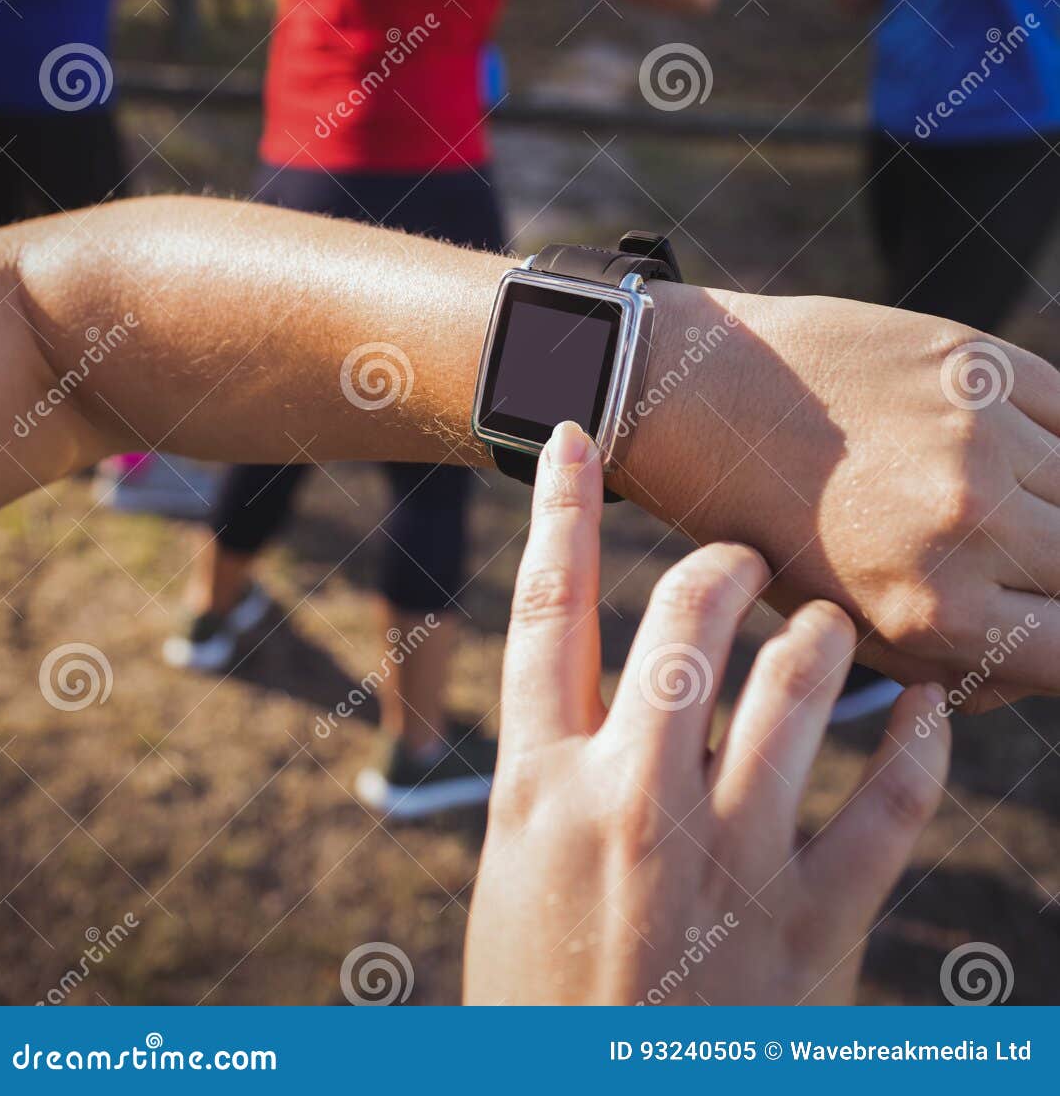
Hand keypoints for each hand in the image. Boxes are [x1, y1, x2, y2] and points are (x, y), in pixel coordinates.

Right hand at [465, 422, 947, 1005]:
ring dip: (824, 637)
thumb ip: (556, 770)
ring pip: (795, 683)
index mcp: (537, 790)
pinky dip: (915, 748)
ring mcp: (724, 865)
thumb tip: (596, 674)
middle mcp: (629, 805)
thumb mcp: (516, 876)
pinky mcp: (808, 931)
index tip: (578, 432)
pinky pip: (886, 807)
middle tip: (744, 563)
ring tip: (830, 632)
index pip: (545, 612)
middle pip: (685, 619)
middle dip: (724, 565)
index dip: (561, 509)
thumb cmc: (544, 1006)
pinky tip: (922, 714)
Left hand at [613, 285, 1059, 698]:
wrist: (697, 399)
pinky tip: (1018, 455)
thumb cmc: (769, 525)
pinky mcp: (978, 361)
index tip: (1047, 626)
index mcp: (937, 608)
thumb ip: (957, 658)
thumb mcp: (851, 626)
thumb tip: (1046, 663)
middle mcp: (971, 522)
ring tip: (1011, 513)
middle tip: (1023, 571)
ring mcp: (981, 433)